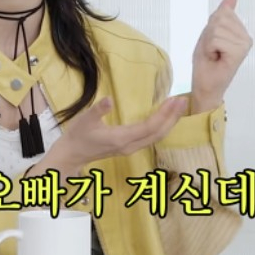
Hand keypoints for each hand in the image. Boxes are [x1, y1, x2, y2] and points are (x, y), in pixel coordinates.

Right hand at [29, 96, 188, 176]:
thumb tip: (109, 99)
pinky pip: (150, 138)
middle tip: (183, 101)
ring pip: (156, 137)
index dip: (164, 114)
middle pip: (158, 133)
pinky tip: (165, 118)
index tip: (175, 100)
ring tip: (178, 107)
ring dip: (169, 123)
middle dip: (172, 118)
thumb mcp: (85, 119)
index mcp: (121, 138)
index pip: (149, 127)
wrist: (71, 154)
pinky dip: (161, 127)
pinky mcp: (128, 147)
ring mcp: (130, 148)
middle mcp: (130, 146)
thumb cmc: (77, 135)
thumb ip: (98, 110)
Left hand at [191, 0, 252, 113]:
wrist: (205, 84)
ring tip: (213, 55)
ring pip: (217, 29)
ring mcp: (244, 44)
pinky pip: (216, 39)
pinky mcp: (239, 52)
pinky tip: (215, 59)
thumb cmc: (206, 61)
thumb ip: (222, 13)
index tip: (212, 44)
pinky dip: (210, 49)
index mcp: (241, 31)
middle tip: (212, 51)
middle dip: (208, 34)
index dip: (210, 27)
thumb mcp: (210, 32)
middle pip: (219, 18)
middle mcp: (246, 37)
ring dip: (208, 43)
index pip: (222, 12)